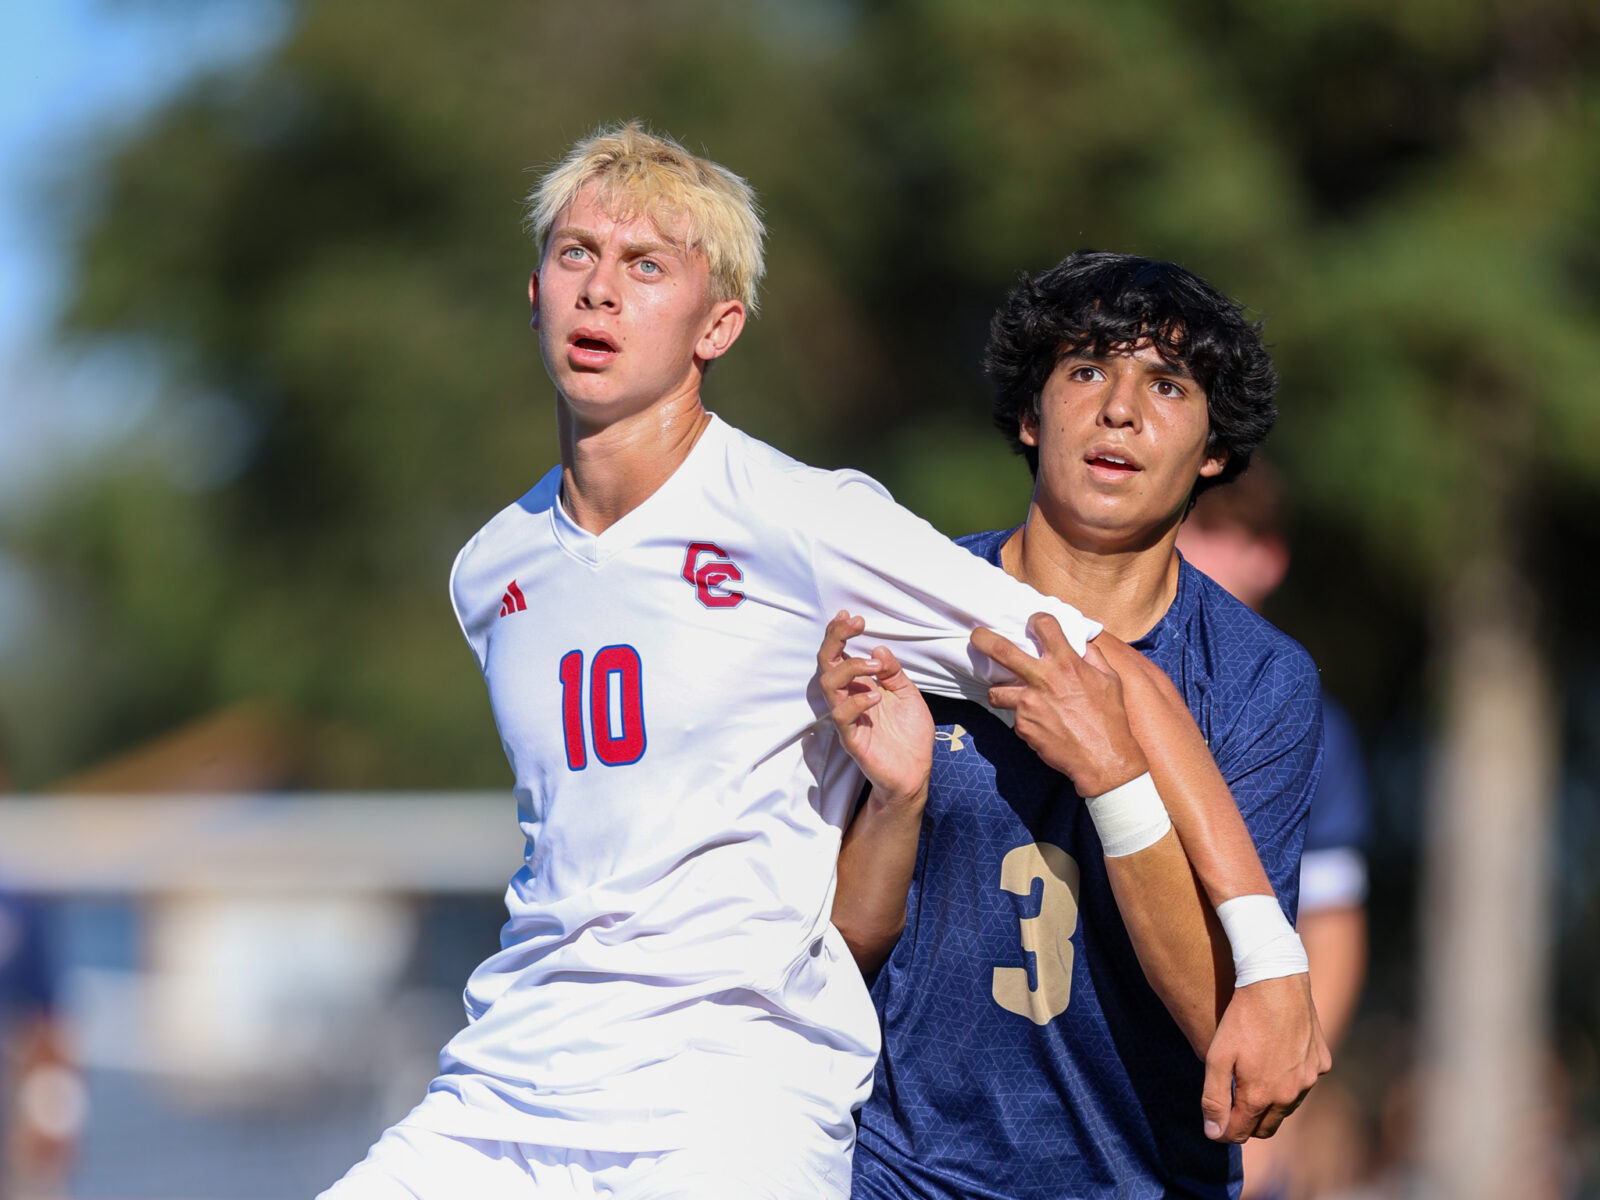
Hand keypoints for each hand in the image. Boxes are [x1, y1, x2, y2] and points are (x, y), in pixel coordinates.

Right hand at [817, 611, 932, 804]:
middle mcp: (849, 698)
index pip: (840, 655)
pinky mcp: (852, 739)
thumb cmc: (909, 735)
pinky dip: (856, 701)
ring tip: (874, 665)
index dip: (839, 634)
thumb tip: (879, 647)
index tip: (850, 616)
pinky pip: (842, 716)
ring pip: (828, 686)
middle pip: (826, 664)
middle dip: (835, 640)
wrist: (914, 773)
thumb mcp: (908, 695)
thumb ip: (894, 673)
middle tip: (854, 623)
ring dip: (850, 668)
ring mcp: (848, 718)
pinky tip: (876, 696)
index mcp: (860, 686)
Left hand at [971, 615, 1147, 796]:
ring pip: (995, 690)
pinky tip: (1039, 725)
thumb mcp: (1109, 680)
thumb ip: (1093, 657)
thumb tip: (1083, 643)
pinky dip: (1024, 719)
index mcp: (1067, 663)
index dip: (1036, 621)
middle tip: (976, 636)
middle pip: (1001, 650)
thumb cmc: (1110, 718)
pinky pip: (1015, 717)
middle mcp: (1044, 678)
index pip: (1044, 625)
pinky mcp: (1023, 725)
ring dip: (998, 691)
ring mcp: (1029, 702)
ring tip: (1004, 694)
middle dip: (983, 639)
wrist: (1103, 757)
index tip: (1032, 625)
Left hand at [1202, 972, 1330, 1141]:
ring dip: (1269, 1102)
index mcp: (1261, 1096)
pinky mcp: (1322, 1063)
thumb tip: (1213, 1134)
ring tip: (1252, 1079)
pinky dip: (1290, 1080)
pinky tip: (1276, 1059)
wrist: (1276, 981)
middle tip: (1231, 1102)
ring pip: (1286, 1107)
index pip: (1241, 1133)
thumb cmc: (1241, 1018)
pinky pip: (1304, 1083)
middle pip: (1266, 1127)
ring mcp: (1310, 1079)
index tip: (1214, 1120)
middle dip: (1247, 1122)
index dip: (1224, 1130)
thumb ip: (1213, 1099)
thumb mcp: (1217, 1056)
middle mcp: (1290, 1095)